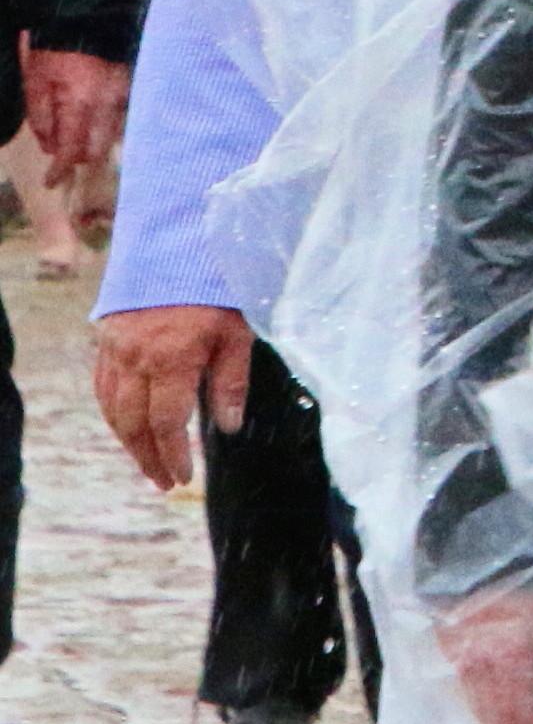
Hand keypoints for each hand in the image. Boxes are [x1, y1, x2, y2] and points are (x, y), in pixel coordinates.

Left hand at [21, 48, 125, 179]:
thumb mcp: (34, 80)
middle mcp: (109, 105)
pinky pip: (119, 116)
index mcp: (81, 103)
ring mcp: (125, 96)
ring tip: (73, 131)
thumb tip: (49, 147)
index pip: (73, 150)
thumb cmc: (54, 47)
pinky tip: (91, 115)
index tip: (51, 182)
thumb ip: (41, 116)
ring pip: (111, 135)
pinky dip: (103, 124)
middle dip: (79, 158)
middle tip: (61, 155)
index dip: (61, 169)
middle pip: (98, 149)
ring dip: (92, 140)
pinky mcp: (132, 87)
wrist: (87, 13)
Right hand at [91, 301, 248, 490]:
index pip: (166, 423)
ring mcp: (114, 347)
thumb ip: (230, 382)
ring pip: (112, 407)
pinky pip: (102, 385)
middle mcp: (135, 357)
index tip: (183, 478)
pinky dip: (113, 411)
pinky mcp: (106, 337)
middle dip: (147, 457)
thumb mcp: (239, 332)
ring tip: (146, 462)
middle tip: (163, 482)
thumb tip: (227, 429)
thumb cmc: (218, 287)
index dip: (173, 455)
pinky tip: (125, 425)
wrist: (179, 241)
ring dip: (127, 440)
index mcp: (171, 358)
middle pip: (133, 423)